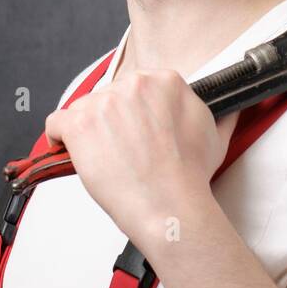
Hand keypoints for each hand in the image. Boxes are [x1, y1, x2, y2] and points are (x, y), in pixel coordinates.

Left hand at [43, 69, 239, 244]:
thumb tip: (230, 106)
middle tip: (123, 150)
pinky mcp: (79, 123)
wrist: (170, 206)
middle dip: (113, 120)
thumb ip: (218, 113)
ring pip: (85, 109)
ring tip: (105, 158)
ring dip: (90, 131)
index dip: (135, 113)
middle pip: (110, 96)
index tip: (137, 133)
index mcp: (164, 81)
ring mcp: (104, 102)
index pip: (137, 88)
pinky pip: (56, 122)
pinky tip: (69, 151)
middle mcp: (133, 84)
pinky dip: (59, 137)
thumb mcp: (215, 134)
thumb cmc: (190, 176)